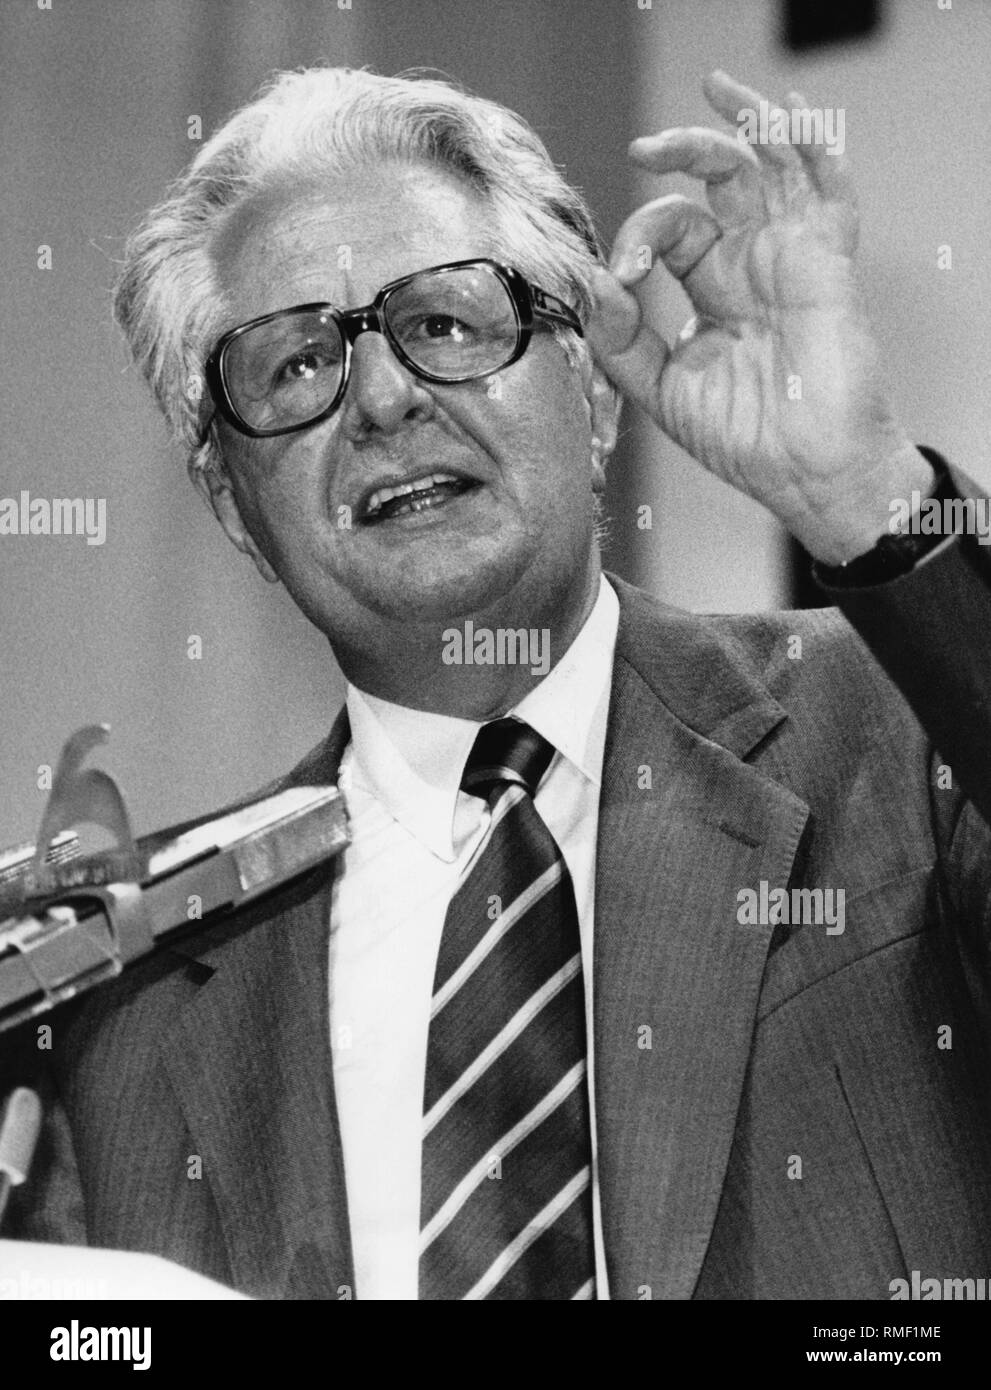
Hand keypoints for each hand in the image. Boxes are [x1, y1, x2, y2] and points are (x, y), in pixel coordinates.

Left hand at [586, 70, 933, 564]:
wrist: (805, 476)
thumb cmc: (744, 439)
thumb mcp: (663, 390)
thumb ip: (622, 341)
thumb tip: (589, 285)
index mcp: (713, 288)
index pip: (673, 229)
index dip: (641, 237)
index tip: (623, 274)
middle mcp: (752, 264)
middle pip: (721, 179)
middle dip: (683, 151)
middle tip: (642, 146)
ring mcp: (791, 258)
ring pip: (773, 166)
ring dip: (744, 122)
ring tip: (713, 89)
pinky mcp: (828, 264)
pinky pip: (830, 191)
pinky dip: (814, 149)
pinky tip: (788, 116)